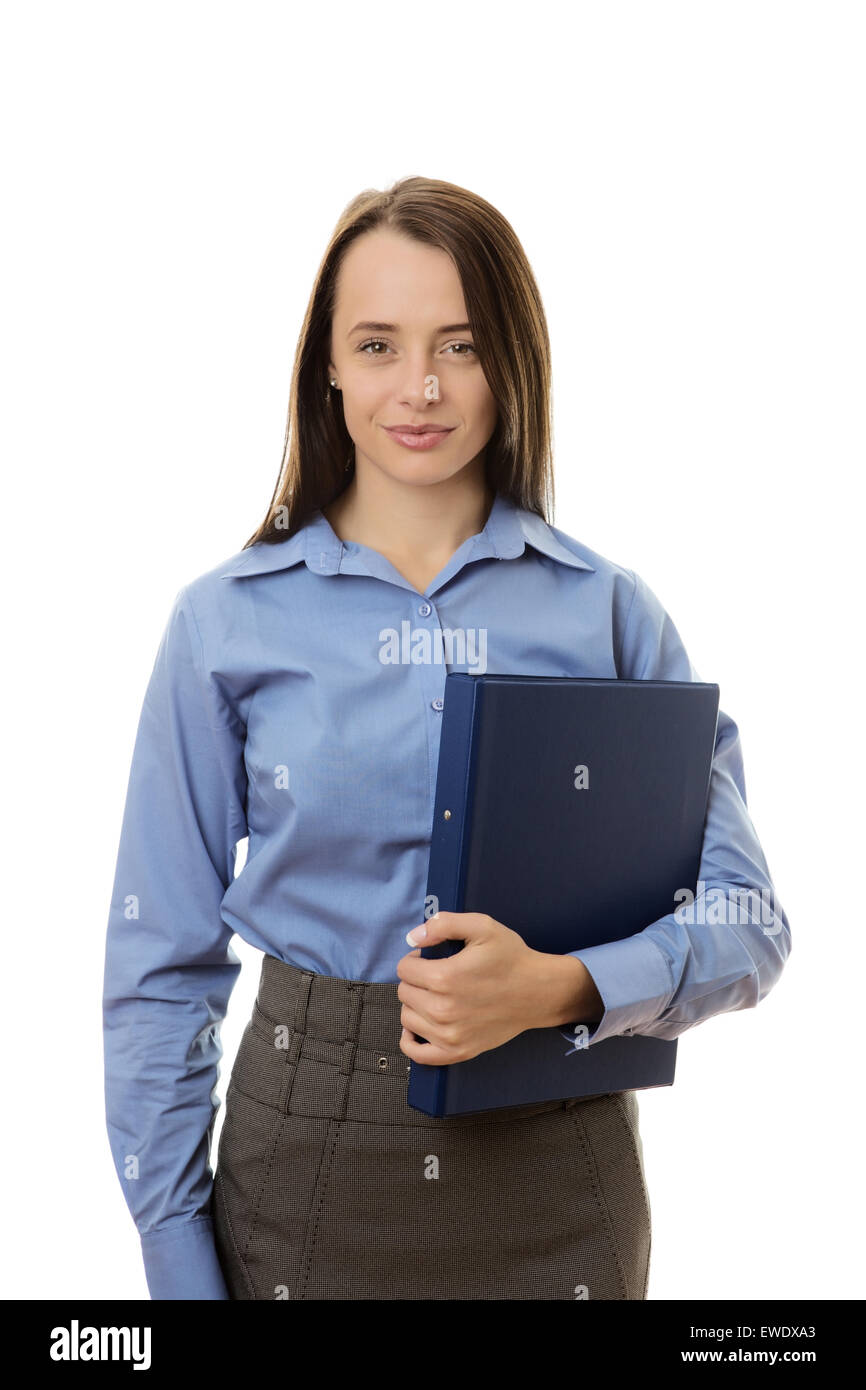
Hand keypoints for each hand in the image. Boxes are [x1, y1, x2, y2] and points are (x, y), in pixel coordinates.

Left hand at [396, 911, 601, 1064]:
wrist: (537, 992)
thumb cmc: (511, 958)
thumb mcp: (482, 927)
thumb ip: (443, 924)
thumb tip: (413, 938)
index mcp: (444, 978)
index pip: (404, 969)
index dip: (416, 959)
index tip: (431, 959)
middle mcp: (443, 1010)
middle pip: (404, 993)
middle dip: (416, 981)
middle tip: (438, 976)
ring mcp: (449, 1035)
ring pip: (407, 1018)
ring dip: (416, 1005)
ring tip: (437, 996)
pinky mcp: (457, 1052)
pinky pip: (416, 1052)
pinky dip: (411, 1039)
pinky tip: (421, 1025)